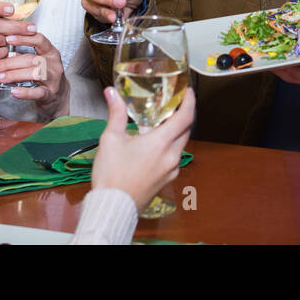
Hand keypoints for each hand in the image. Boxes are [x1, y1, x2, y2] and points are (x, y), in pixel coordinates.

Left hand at [0, 30, 67, 116]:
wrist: (59, 97)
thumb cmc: (46, 77)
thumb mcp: (38, 63)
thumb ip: (24, 57)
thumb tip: (6, 53)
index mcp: (51, 52)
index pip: (39, 40)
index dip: (24, 38)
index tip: (7, 38)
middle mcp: (54, 64)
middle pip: (31, 59)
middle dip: (10, 62)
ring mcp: (54, 79)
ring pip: (34, 73)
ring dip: (14, 75)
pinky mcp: (51, 94)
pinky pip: (38, 92)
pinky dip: (25, 92)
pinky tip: (14, 91)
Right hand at [92, 87, 194, 212]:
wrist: (113, 207)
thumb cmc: (111, 175)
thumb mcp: (111, 139)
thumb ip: (116, 113)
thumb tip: (112, 93)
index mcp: (161, 143)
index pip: (186, 117)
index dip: (189, 101)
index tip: (187, 91)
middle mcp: (171, 156)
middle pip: (186, 130)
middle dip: (183, 115)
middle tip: (173, 104)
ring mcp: (171, 170)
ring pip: (181, 144)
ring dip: (176, 132)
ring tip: (161, 123)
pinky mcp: (167, 180)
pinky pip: (175, 158)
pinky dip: (170, 147)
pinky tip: (155, 145)